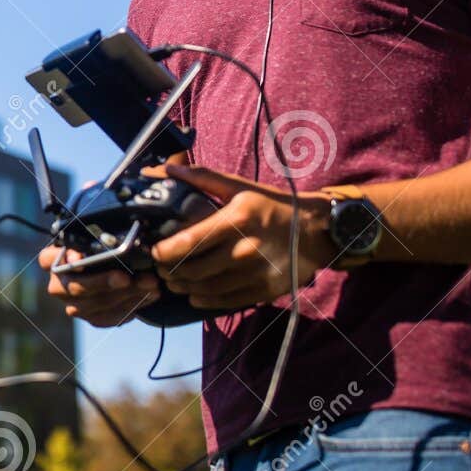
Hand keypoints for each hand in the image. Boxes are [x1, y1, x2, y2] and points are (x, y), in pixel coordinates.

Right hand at [38, 244, 160, 327]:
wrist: (113, 268)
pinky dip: (131, 307)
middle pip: (76, 287)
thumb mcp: (98, 238)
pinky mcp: (90, 317)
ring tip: (150, 284)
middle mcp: (58, 284)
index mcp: (53, 259)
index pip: (48, 259)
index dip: (64, 259)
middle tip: (126, 278)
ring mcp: (73, 304)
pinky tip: (148, 296)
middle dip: (103, 282)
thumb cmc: (103, 247)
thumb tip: (111, 241)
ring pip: (95, 305)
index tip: (80, 259)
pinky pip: (109, 317)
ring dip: (126, 295)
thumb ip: (98, 239)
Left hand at [149, 163, 338, 311]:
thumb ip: (201, 178)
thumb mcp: (240, 187)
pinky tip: (194, 292)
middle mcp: (243, 250)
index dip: (162, 251)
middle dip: (168, 270)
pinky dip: (203, 299)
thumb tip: (166, 168)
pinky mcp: (262, 291)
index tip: (153, 251)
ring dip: (182, 286)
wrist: (316, 232)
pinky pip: (223, 302)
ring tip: (173, 279)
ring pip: (204, 289)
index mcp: (235, 220)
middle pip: (191, 270)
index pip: (187, 243)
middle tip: (160, 266)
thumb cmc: (274, 206)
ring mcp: (254, 274)